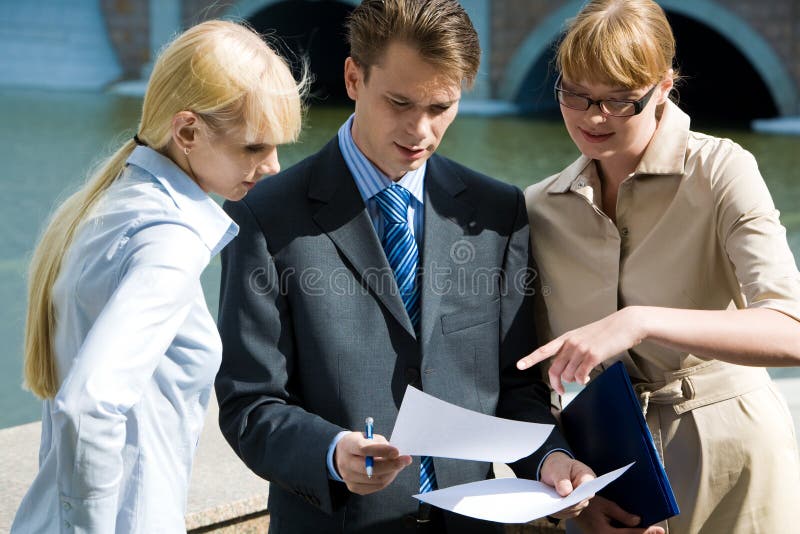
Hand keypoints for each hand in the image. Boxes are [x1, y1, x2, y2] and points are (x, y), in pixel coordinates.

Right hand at [334, 431, 411, 494]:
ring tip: (399, 465)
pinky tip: (391, 472)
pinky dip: (386, 479)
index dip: (382, 451)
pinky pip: (375, 487)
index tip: (397, 451)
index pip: (364, 450)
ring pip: (375, 480)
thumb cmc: (359, 443)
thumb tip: (396, 455)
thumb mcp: (367, 436)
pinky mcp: (354, 487)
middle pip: (371, 469)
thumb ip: (380, 444)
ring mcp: (348, 478)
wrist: (342, 455)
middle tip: (406, 460)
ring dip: (392, 473)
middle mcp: (346, 463)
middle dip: (392, 465)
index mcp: (348, 446)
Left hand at [516, 308, 645, 393]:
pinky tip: (586, 378)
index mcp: (567, 337)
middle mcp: (571, 343)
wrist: (625, 324)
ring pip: (568, 375)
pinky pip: (580, 376)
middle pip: (555, 369)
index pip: (544, 350)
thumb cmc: (606, 331)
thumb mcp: (584, 336)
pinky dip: (582, 381)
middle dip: (556, 383)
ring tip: (582, 377)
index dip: (530, 359)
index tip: (520, 365)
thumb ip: (573, 348)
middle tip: (560, 391)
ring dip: (574, 381)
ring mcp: (581, 349)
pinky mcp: (593, 356)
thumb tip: (568, 368)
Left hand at [539, 452, 595, 518]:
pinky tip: (549, 507)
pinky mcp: (571, 508)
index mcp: (587, 477)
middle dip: (568, 504)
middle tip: (556, 504)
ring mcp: (580, 501)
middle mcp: (586, 491)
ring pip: (573, 510)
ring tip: (550, 505)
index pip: (588, 489)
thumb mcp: (557, 468)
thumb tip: (566, 493)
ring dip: (561, 508)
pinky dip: (557, 511)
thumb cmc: (558, 466)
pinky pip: (565, 513)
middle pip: (580, 502)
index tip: (569, 496)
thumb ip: (562, 479)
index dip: (580, 495)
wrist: (553, 471)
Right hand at [573, 495, 664, 533]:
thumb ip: (622, 515)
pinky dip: (628, 533)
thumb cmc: (587, 502)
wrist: (569, 505)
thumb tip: (638, 521)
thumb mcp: (605, 505)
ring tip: (652, 531)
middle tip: (660, 532)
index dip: (646, 532)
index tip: (658, 529)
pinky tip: (636, 529)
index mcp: (604, 533)